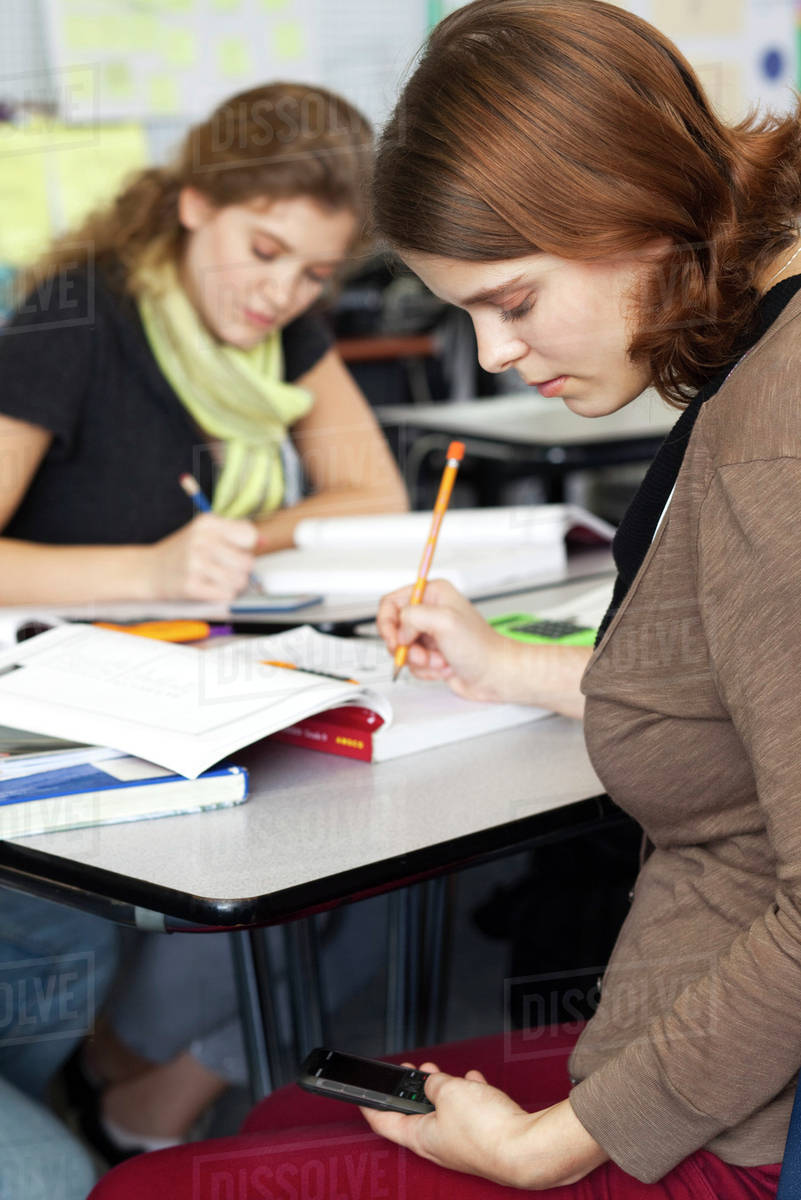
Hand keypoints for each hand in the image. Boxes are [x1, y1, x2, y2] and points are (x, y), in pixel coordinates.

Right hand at [144, 513, 257, 601]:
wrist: (147, 570)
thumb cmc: (182, 552)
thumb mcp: (205, 533)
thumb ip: (235, 534)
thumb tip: (265, 542)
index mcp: (207, 522)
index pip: (250, 536)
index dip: (248, 547)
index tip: (236, 551)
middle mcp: (201, 540)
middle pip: (247, 562)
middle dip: (241, 570)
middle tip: (223, 568)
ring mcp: (195, 564)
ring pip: (239, 581)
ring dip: (232, 584)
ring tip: (214, 579)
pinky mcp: (191, 586)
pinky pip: (226, 595)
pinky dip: (221, 595)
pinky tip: (207, 587)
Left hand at [361, 1062, 606, 1189]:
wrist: (528, 1150)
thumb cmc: (487, 1130)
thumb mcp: (449, 1091)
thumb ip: (436, 1084)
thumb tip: (434, 1083)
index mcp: (421, 1138)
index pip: (385, 1122)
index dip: (370, 1107)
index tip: (360, 1096)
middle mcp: (440, 1146)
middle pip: (417, 1116)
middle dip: (412, 1091)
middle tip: (407, 1072)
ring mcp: (463, 1145)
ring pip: (445, 1113)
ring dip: (443, 1091)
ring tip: (442, 1074)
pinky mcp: (485, 1141)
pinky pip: (471, 1114)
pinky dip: (470, 1096)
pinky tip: (474, 1083)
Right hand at [376, 579, 512, 701]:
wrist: (494, 675)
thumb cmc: (481, 648)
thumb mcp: (445, 621)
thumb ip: (413, 617)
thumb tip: (400, 630)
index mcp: (433, 593)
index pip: (391, 602)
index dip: (388, 622)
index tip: (395, 638)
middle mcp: (430, 611)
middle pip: (394, 628)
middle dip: (407, 646)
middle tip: (421, 653)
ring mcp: (430, 634)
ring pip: (402, 649)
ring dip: (419, 660)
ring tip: (439, 660)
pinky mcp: (430, 653)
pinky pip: (412, 663)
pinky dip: (425, 669)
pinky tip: (443, 666)